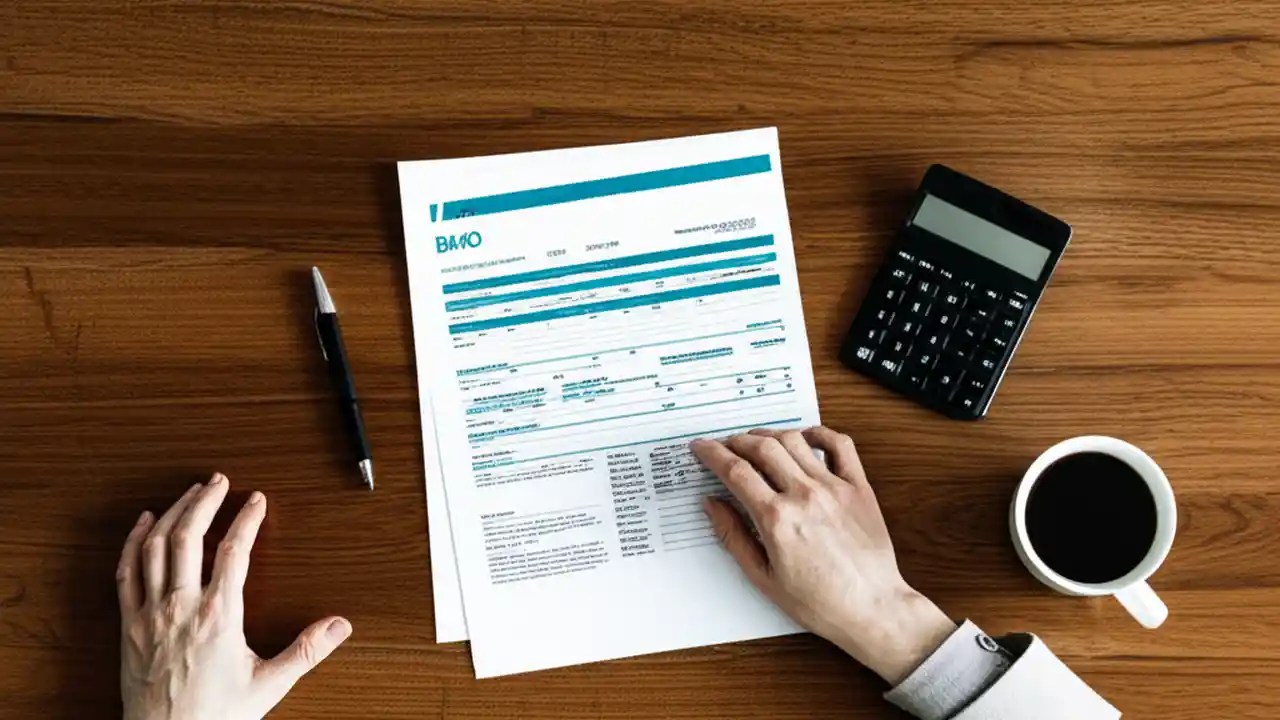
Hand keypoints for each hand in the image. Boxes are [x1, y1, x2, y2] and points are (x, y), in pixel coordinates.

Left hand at [117, 474, 351, 719]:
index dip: (246, 519)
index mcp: (218, 616)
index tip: (256, 500)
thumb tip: (339, 625)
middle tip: (218, 480)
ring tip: (189, 493)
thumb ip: (306, 651)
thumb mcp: (268, 685)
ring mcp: (150, 613)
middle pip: (188, 537)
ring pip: (155, 547)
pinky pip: (126, 572)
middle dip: (205, 502)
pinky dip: (133, 542)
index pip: (233, 551)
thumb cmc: (213, 716)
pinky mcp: (129, 625)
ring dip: (173, 514)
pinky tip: (144, 524)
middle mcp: (181, 607)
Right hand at [691, 427, 955, 683]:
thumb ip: (733, 536)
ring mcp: (834, 488)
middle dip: (736, 441)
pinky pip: (840, 445)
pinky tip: (805, 437)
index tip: (701, 447)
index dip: (712, 453)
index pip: (735, 471)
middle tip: (725, 445)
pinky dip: (819, 433)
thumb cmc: (819, 602)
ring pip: (795, 441)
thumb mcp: (763, 577)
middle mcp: (804, 495)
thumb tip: (712, 504)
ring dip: (770, 434)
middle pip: (761, 448)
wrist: (872, 608)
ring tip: (757, 441)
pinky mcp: (859, 488)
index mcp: (777, 519)